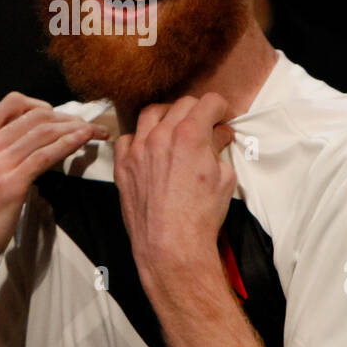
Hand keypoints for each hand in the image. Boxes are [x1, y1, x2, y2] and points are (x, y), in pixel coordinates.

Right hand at [0, 92, 107, 252]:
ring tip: (93, 131)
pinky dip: (69, 144)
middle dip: (66, 117)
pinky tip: (84, 141)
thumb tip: (33, 136)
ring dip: (74, 128)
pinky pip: (46, 155)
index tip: (58, 116)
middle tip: (84, 125)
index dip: (41, 104)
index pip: (12, 103)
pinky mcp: (11, 184)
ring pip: (44, 132)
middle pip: (34, 116)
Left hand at [113, 94, 237, 287]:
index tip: (223, 116)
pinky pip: (127, 139)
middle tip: (205, 125)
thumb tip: (220, 135)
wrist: (171, 245)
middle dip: (198, 111)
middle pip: (182, 104)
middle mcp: (161, 135)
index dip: (221, 107)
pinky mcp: (123, 165)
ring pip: (151, 114)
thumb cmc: (201, 216)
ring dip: (167, 116)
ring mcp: (138, 149)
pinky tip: (149, 148)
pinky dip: (140, 138)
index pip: (208, 102)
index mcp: (190, 134)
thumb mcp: (224, 178)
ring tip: (175, 129)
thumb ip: (218, 149)